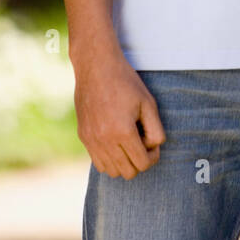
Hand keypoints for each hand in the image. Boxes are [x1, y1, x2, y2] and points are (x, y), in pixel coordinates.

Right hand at [73, 47, 165, 179]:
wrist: (96, 67)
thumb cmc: (125, 82)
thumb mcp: (148, 103)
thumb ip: (156, 130)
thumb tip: (153, 148)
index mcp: (123, 131)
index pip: (142, 164)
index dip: (153, 156)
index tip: (152, 142)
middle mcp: (104, 140)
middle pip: (128, 172)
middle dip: (139, 161)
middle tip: (142, 141)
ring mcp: (91, 140)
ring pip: (112, 171)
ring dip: (124, 162)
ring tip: (129, 141)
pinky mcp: (83, 137)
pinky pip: (98, 163)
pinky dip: (110, 159)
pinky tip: (116, 141)